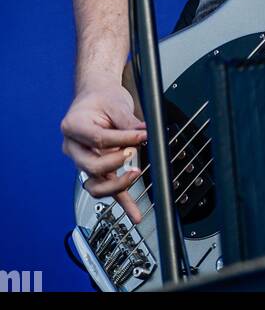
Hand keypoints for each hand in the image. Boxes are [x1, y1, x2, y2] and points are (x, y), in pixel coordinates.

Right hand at [61, 80, 148, 224]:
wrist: (95, 96)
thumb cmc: (101, 98)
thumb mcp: (115, 103)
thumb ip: (128, 121)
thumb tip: (145, 133)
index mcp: (73, 127)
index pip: (98, 139)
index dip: (123, 139)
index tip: (142, 136)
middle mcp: (74, 148)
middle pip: (92, 166)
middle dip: (115, 162)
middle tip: (133, 151)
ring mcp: (83, 162)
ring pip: (95, 185)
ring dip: (117, 185)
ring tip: (135, 175)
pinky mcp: (97, 170)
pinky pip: (108, 190)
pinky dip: (123, 203)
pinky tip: (134, 213)